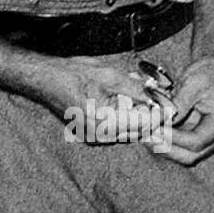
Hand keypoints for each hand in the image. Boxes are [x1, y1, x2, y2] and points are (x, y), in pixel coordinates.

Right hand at [32, 56, 154, 141]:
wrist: (46, 79)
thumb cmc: (74, 74)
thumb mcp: (111, 76)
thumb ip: (138, 90)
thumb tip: (162, 99)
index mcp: (106, 122)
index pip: (146, 123)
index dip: (160, 112)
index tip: (168, 100)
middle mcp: (101, 136)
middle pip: (140, 130)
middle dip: (148, 112)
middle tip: (150, 92)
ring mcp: (96, 138)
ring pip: (130, 130)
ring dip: (136, 114)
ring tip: (131, 92)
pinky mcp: (92, 135)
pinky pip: (117, 130)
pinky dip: (123, 116)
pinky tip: (118, 99)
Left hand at [149, 55, 213, 165]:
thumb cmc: (209, 73)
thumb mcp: (194, 82)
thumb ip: (180, 102)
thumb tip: (165, 118)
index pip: (196, 141)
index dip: (173, 138)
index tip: (154, 129)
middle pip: (190, 155)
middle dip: (165, 148)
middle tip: (144, 134)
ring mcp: (204, 138)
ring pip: (182, 154)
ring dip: (161, 147)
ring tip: (143, 133)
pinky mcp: (193, 134)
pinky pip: (177, 145)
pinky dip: (163, 141)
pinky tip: (148, 130)